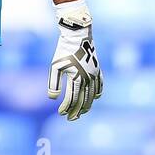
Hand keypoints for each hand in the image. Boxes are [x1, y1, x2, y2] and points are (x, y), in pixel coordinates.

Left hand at [48, 1, 102, 120]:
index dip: (66, 108)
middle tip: (70, 118)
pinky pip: (100, 85)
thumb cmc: (63, 50)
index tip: (60, 113)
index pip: (72, 99)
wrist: (78, 36)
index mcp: (77, 79)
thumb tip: (53, 98)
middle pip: (83, 101)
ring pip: (93, 96)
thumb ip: (54, 83)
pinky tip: (95, 98)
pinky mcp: (98, 70)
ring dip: (87, 106)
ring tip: (81, 112)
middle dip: (76, 111)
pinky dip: (97, 94)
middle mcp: (88, 79)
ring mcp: (95, 75)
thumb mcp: (55, 67)